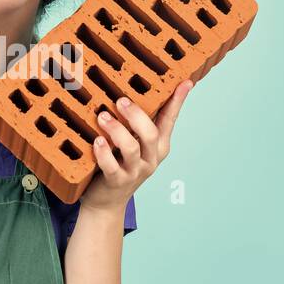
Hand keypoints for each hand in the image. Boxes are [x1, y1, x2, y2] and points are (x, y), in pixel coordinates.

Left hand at [79, 78, 193, 212]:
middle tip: (120, 101)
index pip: (170, 119)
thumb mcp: (132, 143)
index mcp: (158, 145)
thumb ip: (134, 123)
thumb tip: (127, 89)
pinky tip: (97, 142)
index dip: (177, 101)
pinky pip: (112, 167)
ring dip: (117, 130)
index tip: (185, 82)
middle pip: (151, 134)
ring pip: (131, 149)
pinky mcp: (117, 182)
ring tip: (102, 117)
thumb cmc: (118, 164)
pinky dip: (104, 153)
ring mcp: (135, 171)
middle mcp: (150, 158)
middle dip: (136, 115)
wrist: (106, 202)